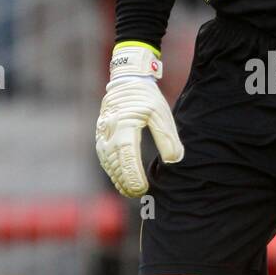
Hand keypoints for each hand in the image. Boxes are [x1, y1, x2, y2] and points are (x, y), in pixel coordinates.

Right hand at [95, 43, 183, 196]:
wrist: (126, 81)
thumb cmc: (146, 97)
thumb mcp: (160, 113)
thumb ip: (167, 137)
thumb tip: (174, 160)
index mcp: (124, 124)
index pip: (126, 154)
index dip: (132, 174)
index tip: (141, 188)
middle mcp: (109, 131)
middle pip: (115, 162)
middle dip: (126, 180)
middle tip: (139, 194)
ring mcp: (102, 134)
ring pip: (108, 162)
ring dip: (118, 178)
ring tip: (131, 191)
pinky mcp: (101, 136)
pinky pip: (105, 158)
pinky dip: (112, 171)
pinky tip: (121, 181)